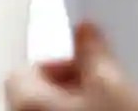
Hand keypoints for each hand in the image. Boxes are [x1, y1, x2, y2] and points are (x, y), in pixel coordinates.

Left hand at [5, 23, 137, 110]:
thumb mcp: (112, 84)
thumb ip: (93, 52)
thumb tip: (86, 34)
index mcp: (27, 104)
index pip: (25, 70)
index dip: (57, 63)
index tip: (86, 64)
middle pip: (36, 95)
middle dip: (71, 86)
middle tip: (103, 87)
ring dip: (79, 108)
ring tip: (110, 109)